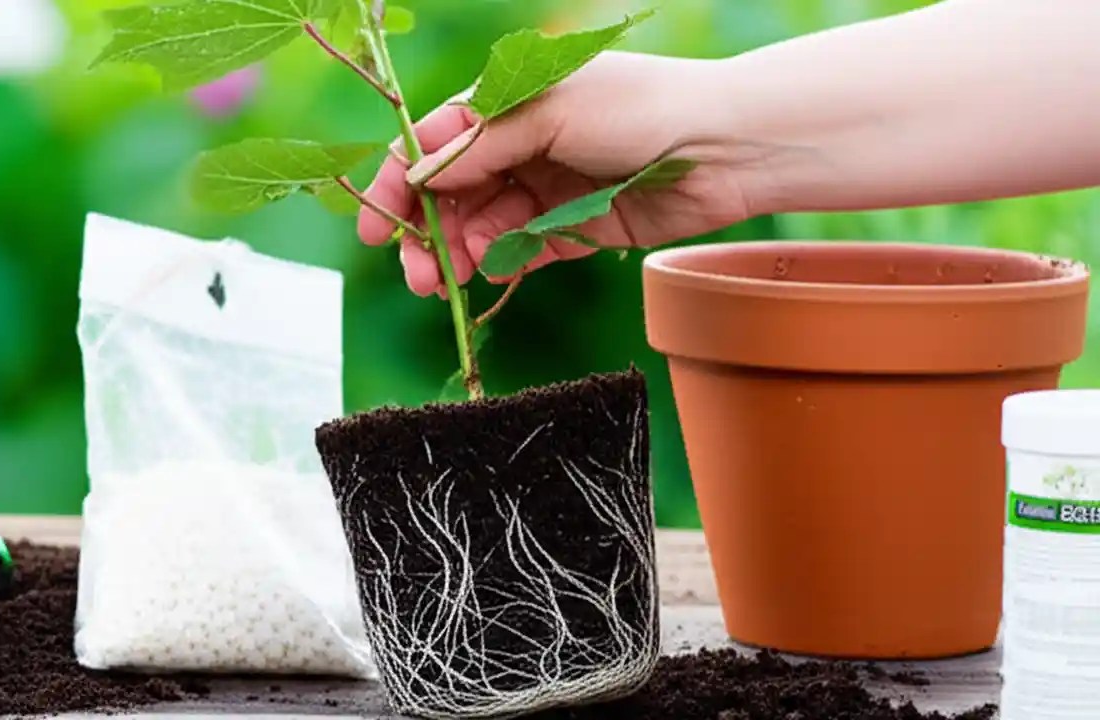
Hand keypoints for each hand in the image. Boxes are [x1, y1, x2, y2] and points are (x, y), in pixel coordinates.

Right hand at [357, 51, 757, 296]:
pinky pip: (521, 250)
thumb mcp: (552, 112)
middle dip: (427, 232)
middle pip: (452, 192)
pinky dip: (497, 264)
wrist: (725, 148)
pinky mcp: (574, 229)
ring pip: (481, 227)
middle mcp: (522, 145)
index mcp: (510, 102)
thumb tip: (422, 173)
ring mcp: (546, 188)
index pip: (436, 142)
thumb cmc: (641, 108)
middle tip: (416, 274)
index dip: (401, 183)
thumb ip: (483, 145)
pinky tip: (481, 277)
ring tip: (445, 283)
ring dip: (457, 254)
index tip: (376, 226)